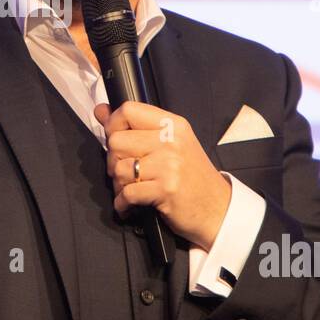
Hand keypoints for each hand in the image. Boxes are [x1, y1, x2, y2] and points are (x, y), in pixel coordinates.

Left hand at [93, 101, 231, 251]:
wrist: (218, 209)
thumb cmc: (192, 178)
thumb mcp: (170, 144)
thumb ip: (136, 128)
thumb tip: (101, 110)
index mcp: (173, 124)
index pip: (129, 109)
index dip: (113, 124)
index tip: (113, 137)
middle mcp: (171, 140)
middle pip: (117, 141)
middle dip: (113, 161)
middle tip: (125, 172)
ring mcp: (169, 165)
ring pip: (119, 168)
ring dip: (119, 185)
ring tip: (131, 189)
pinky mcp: (166, 189)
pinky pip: (127, 193)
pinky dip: (123, 203)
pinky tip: (130, 206)